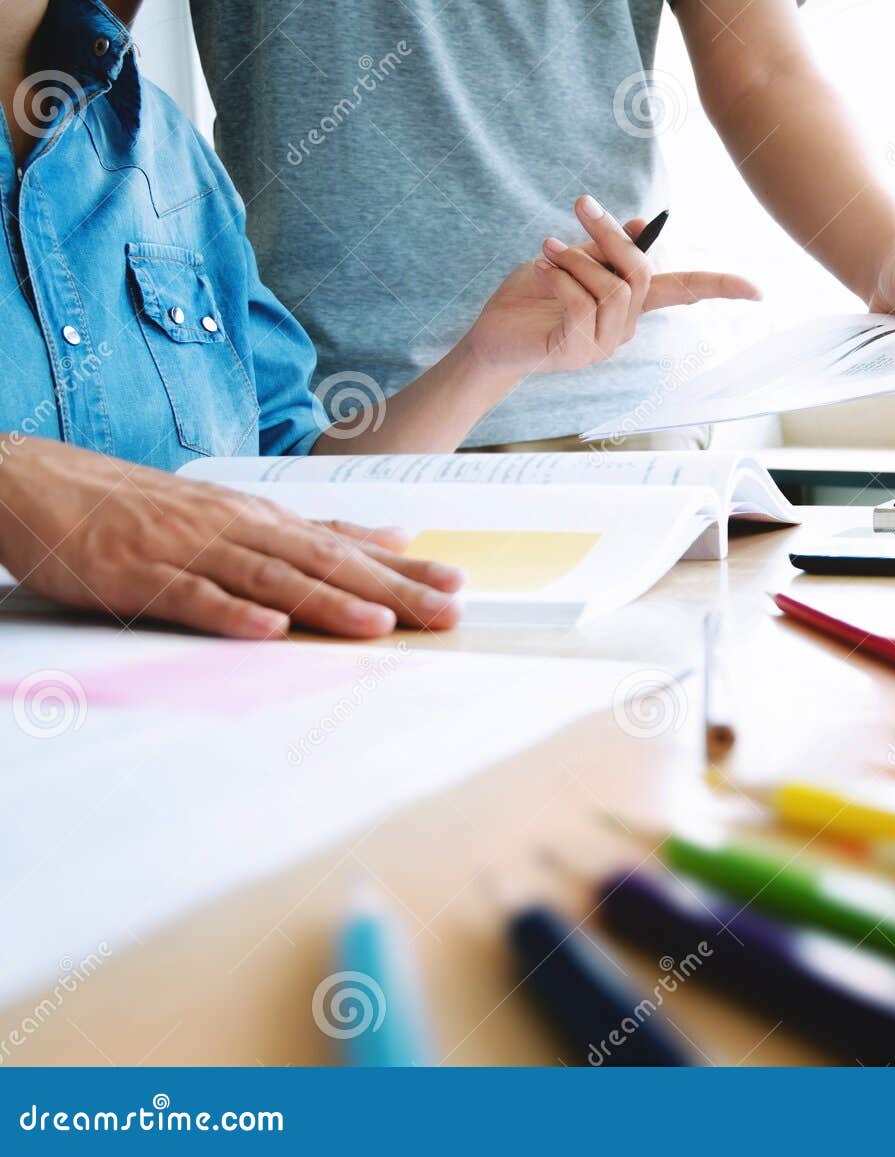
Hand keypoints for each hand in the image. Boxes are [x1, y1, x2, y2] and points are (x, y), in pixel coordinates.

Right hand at [0, 438, 464, 638]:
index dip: (405, 568)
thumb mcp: (237, 513)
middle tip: (444, 613)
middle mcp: (237, 529)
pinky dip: (231, 613)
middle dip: (389, 590)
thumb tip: (394, 537)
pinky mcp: (142, 576)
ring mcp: (190, 551)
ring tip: (378, 624)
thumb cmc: (144, 507)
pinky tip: (267, 629)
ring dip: (326, 602)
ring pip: (271, 578)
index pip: (346, 545)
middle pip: (325, 563)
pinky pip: (192, 597)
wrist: (42, 485)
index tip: (458, 585)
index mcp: (261, 519)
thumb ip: (315, 530)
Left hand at [463, 195, 759, 376]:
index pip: (684, 293)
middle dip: (611, 234)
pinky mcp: (576, 351)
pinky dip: (560, 278)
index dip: (720, 288)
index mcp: (629, 306)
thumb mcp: (571, 261)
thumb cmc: (532, 299)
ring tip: (545, 249)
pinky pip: (581, 304)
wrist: (492, 338)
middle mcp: (624, 329)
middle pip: (641, 273)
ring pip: (611, 287)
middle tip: (580, 203)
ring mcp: (603, 345)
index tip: (757, 291)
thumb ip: (605, 247)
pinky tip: (540, 269)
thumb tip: (645, 223)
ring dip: (575, 259)